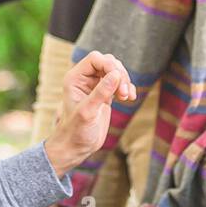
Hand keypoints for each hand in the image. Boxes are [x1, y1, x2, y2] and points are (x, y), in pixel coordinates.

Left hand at [42, 51, 136, 178]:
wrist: (76, 147)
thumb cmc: (76, 131)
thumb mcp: (88, 112)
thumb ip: (101, 92)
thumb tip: (116, 75)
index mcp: (75, 78)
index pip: (95, 59)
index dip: (109, 65)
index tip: (119, 80)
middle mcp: (84, 79)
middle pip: (108, 63)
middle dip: (119, 74)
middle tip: (123, 93)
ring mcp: (95, 86)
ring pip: (115, 72)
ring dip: (124, 81)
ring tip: (126, 97)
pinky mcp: (105, 95)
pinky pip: (119, 83)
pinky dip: (127, 88)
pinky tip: (130, 98)